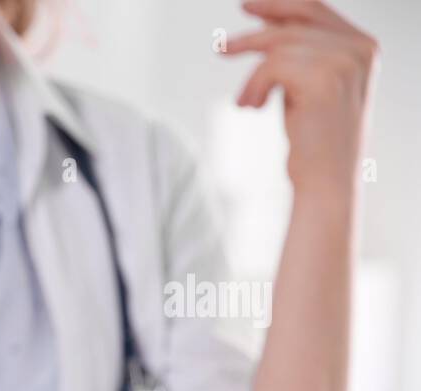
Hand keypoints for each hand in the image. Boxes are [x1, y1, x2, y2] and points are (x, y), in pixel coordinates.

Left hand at [224, 0, 378, 197]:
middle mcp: (360, 49)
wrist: (325, 180)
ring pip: (279, 45)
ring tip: (246, 103)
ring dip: (253, 76)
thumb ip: (299, 53)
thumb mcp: (307, 85)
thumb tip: (268, 23)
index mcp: (363, 46)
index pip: (316, 9)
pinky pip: (271, 65)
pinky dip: (253, 87)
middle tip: (220, 46)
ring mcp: (345, 61)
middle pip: (295, 22)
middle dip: (254, 33)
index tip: (247, 7)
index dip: (279, 4)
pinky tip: (252, 108)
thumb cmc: (313, 139)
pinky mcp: (324, 78)